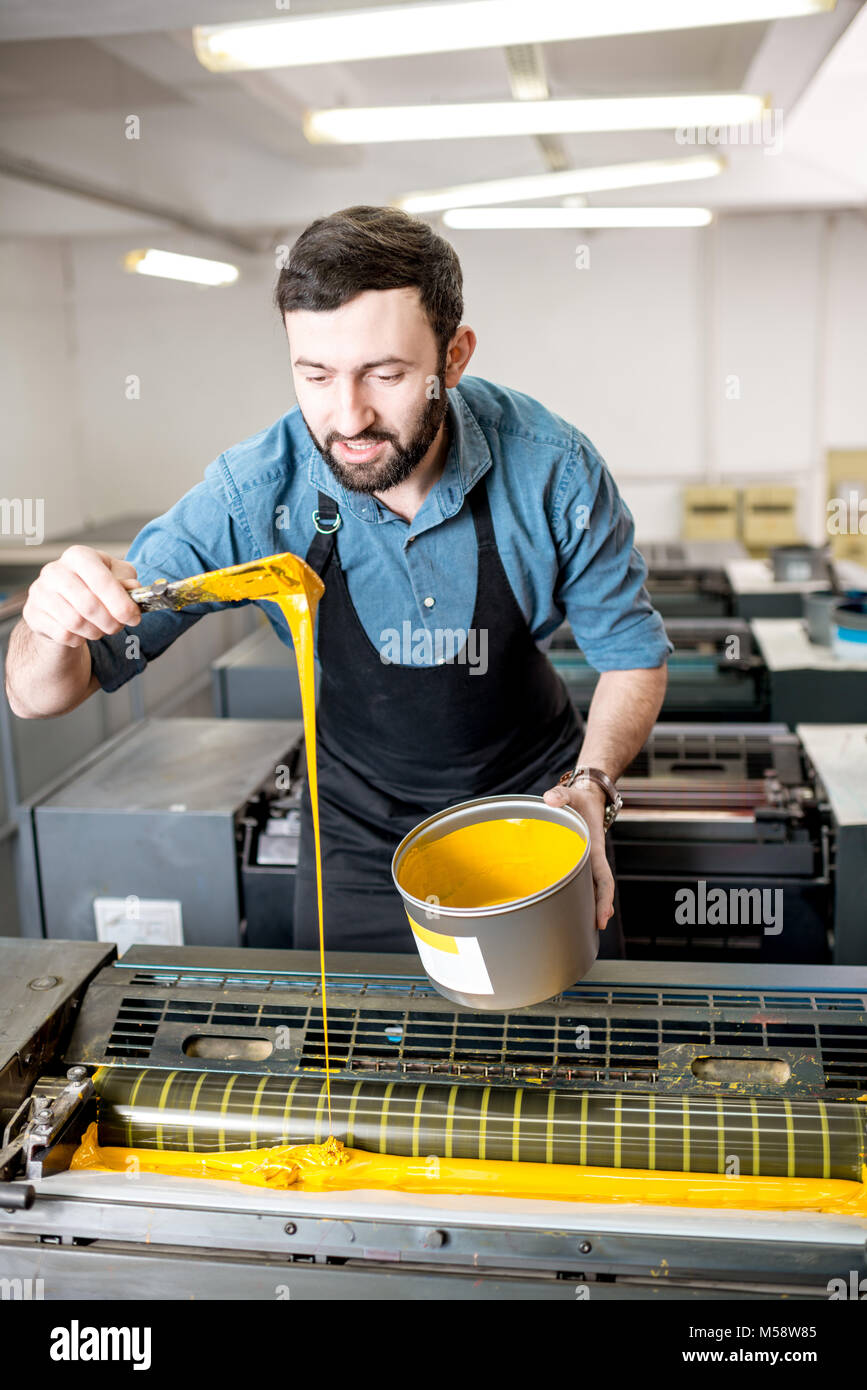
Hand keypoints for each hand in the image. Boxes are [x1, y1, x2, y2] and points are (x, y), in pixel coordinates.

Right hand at [22, 546, 141, 648]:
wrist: (61, 602)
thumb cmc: (92, 586)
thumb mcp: (115, 577)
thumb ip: (127, 581)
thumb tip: (134, 588)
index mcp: (78, 556)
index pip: (102, 580)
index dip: (121, 603)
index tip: (134, 617)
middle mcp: (55, 570)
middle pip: (89, 605)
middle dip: (110, 622)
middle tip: (118, 627)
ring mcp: (40, 592)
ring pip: (76, 622)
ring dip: (96, 632)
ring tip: (101, 629)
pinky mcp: (33, 613)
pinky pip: (63, 634)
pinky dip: (79, 639)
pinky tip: (82, 632)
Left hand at [542, 780, 613, 931]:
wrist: (589, 796)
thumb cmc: (580, 798)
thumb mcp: (571, 794)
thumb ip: (560, 795)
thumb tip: (550, 799)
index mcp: (595, 848)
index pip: (603, 880)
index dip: (603, 900)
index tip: (602, 918)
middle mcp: (593, 858)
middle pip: (600, 889)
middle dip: (599, 909)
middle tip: (596, 929)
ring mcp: (588, 860)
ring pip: (592, 886)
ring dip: (591, 904)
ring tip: (585, 926)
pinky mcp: (580, 858)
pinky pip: (582, 879)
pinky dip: (580, 893)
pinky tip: (571, 905)